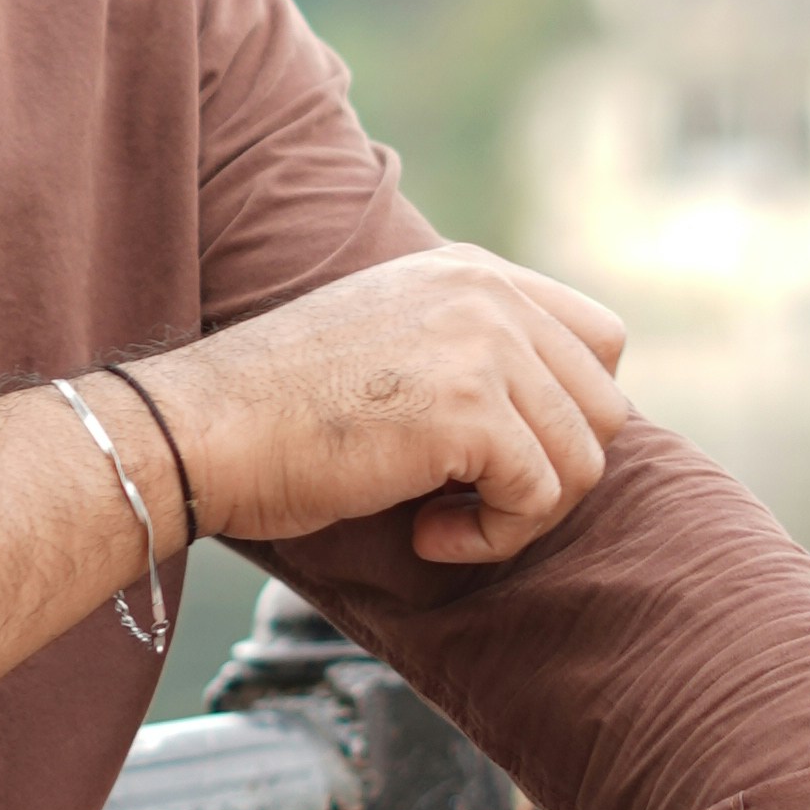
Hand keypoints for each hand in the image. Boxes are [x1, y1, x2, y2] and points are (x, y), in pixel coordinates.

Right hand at [152, 243, 632, 570]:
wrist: (204, 429)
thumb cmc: (279, 409)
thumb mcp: (391, 340)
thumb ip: (469, 349)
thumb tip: (554, 420)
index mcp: (472, 272)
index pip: (599, 341)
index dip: (566, 414)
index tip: (496, 456)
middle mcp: (489, 295)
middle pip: (605, 406)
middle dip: (550, 472)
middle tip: (469, 501)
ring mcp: (484, 347)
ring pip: (584, 459)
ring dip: (520, 513)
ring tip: (441, 521)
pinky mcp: (471, 412)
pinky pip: (539, 498)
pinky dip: (491, 538)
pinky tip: (426, 535)